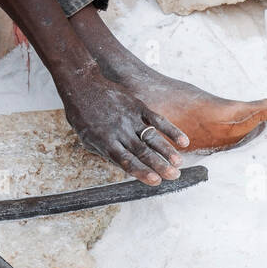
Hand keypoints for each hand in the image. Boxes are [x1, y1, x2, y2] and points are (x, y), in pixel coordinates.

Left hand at [60, 64, 184, 186]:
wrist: (83, 86)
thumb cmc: (83, 116)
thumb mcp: (87, 139)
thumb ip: (106, 153)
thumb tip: (124, 167)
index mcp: (106, 142)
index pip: (127, 161)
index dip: (142, 172)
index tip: (156, 181)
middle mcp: (119, 131)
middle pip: (143, 151)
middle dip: (160, 165)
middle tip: (174, 176)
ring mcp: (130, 118)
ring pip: (152, 137)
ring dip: (167, 150)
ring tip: (179, 162)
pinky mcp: (137, 106)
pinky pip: (157, 119)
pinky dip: (171, 130)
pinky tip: (183, 141)